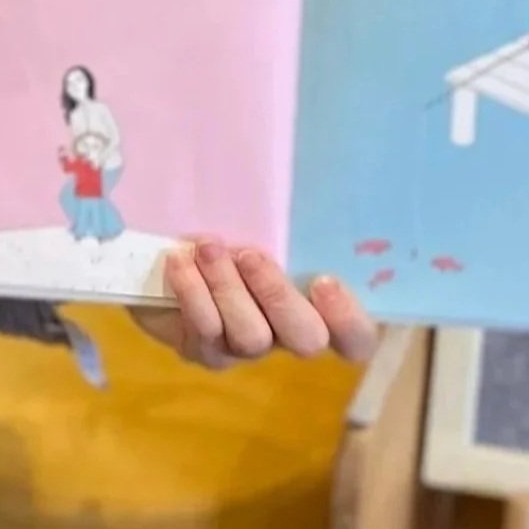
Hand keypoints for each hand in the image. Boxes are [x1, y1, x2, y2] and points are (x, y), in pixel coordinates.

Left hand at [138, 242, 379, 372]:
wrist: (172, 261)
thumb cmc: (235, 236)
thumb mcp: (267, 226)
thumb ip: (290, 224)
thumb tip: (303, 175)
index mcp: (320, 309)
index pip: (356, 338)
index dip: (349, 319)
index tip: (325, 280)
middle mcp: (289, 336)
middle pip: (306, 339)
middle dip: (279, 296)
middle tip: (251, 255)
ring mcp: (247, 350)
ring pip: (251, 337)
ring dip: (229, 288)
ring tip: (209, 248)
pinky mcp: (207, 352)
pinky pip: (205, 331)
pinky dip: (193, 292)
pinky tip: (180, 261)